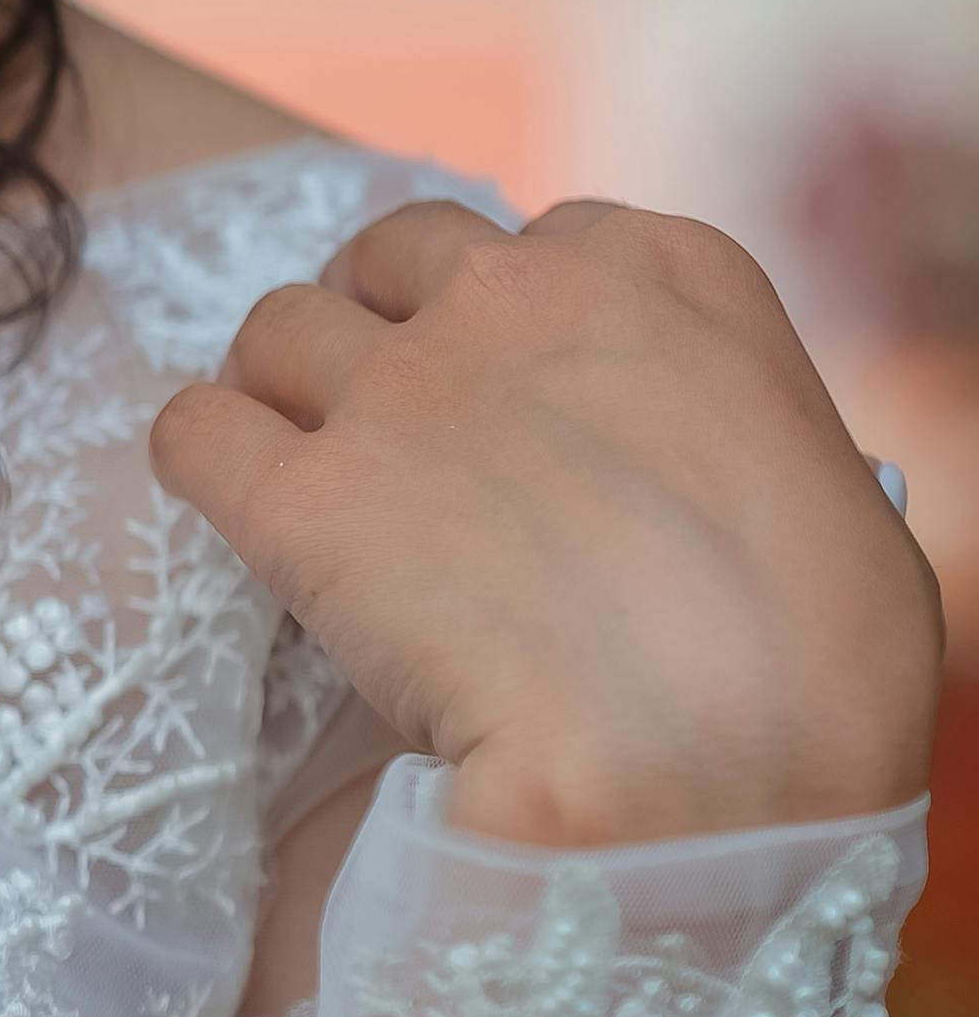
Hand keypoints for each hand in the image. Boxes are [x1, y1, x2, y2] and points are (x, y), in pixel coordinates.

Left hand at [151, 195, 941, 852]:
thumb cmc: (817, 665)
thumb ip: (716, 431)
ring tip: (304, 477)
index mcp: (665, 272)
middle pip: (392, 261)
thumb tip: (683, 474)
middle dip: (379, 328)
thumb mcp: (821, 490)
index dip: (506, 328)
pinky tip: (239, 516)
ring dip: (280, 391)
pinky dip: (201, 463)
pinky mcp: (308, 496)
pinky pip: (194, 430)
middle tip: (386, 429)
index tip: (510, 402)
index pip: (536, 244)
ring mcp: (405, 388)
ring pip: (278, 328)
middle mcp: (521, 295)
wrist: (719, 772)